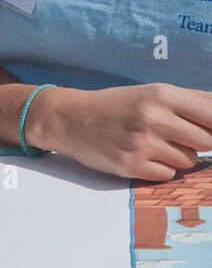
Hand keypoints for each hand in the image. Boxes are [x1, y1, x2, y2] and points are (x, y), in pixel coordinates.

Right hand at [33, 84, 211, 180]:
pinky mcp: (131, 166)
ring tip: (153, 145)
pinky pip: (168, 174)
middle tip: (175, 136)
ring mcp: (141, 144)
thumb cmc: (116, 106)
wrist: (69, 119)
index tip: (207, 130)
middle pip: (207, 141)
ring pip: (189, 160)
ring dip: (178, 156)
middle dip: (196, 142)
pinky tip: (142, 156)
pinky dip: (160, 168)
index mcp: (161, 95)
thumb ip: (191, 102)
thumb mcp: (151, 92)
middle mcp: (153, 118)